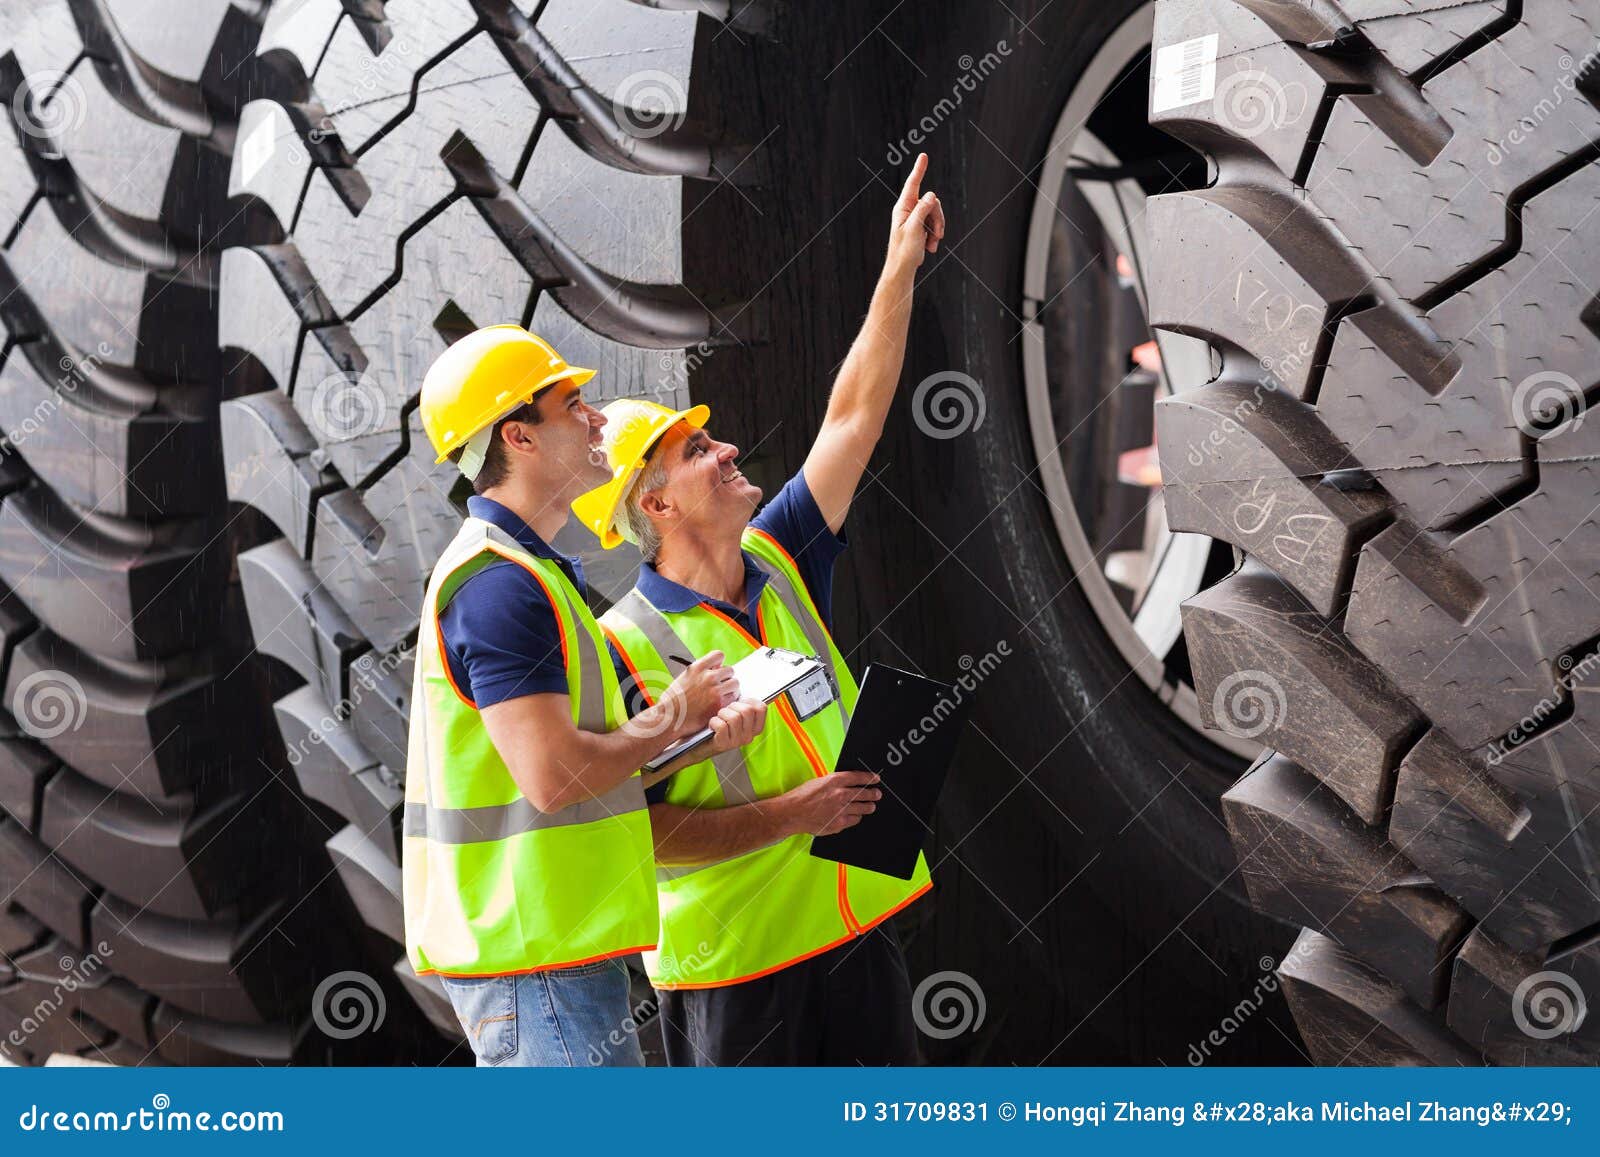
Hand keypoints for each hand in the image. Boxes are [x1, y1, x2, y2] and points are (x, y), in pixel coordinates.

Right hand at [659, 651, 737, 738]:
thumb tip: (716, 668)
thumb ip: (700, 672)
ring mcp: (715, 690)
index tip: (718, 669)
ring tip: (723, 695)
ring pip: (735, 683)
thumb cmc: (674, 700)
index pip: (719, 655)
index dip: (720, 663)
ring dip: (731, 689)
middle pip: (730, 670)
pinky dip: (729, 701)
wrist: (669, 718)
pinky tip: (721, 704)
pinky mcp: (719, 704)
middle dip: (726, 677)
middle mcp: (708, 677)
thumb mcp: (684, 678)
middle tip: (721, 685)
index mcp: (697, 667)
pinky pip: (733, 698)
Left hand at [705, 697, 766, 754]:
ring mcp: (737, 742)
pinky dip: (714, 722)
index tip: (739, 702)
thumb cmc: (719, 725)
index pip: (761, 708)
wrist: (701, 744)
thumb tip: (742, 689)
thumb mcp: (735, 715)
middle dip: (733, 706)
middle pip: (747, 710)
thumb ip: (743, 706)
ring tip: (719, 718)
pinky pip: (721, 726)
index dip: (748, 700)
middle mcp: (749, 736)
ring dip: (722, 713)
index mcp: (755, 728)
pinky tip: (712, 725)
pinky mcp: (724, 744)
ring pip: (734, 718)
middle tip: (726, 711)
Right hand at [777, 770, 881, 836]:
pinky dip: (856, 817)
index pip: (858, 778)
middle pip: (864, 794)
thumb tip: (847, 784)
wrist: (792, 813)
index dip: (869, 778)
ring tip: (870, 806)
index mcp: (834, 781)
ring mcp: (841, 810)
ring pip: (862, 808)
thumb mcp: (819, 782)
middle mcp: (840, 795)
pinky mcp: (839, 824)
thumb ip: (834, 783)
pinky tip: (856, 816)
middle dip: (873, 794)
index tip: (876, 779)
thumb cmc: (801, 797)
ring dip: (868, 807)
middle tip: (877, 794)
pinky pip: (854, 820)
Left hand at [887, 152, 944, 270]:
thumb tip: (931, 194)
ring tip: (933, 244)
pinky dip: (936, 235)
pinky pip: (935, 223)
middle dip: (938, 218)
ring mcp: (916, 218)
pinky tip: (931, 247)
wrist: (903, 268)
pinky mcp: (921, 226)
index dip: (919, 169)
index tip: (923, 155)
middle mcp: (909, 210)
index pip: (912, 184)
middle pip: (932, 202)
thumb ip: (922, 210)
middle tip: (938, 234)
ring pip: (936, 213)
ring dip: (938, 229)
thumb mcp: (914, 229)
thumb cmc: (904, 250)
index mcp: (903, 208)